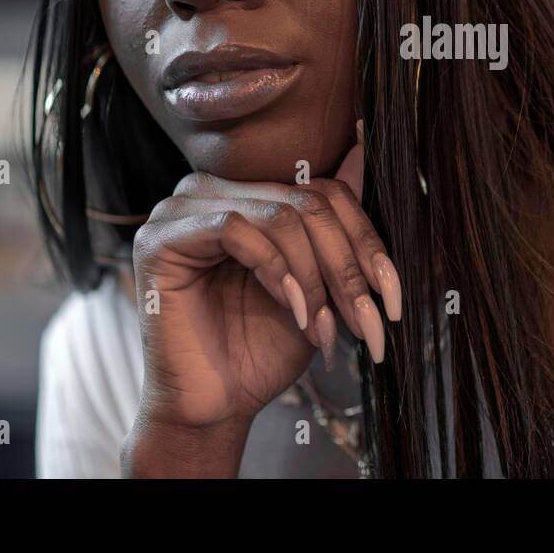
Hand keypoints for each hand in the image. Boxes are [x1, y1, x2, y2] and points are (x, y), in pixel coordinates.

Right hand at [128, 121, 401, 430]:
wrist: (217, 405)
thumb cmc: (262, 346)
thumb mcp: (318, 283)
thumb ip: (334, 223)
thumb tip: (363, 147)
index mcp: (247, 194)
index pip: (323, 190)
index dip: (366, 241)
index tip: (392, 296)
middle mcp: (213, 191)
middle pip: (309, 202)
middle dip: (348, 267)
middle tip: (368, 318)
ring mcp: (182, 209)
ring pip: (282, 215)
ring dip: (316, 278)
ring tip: (323, 326)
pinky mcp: (162, 237)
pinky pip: (237, 228)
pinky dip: (277, 271)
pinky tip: (291, 309)